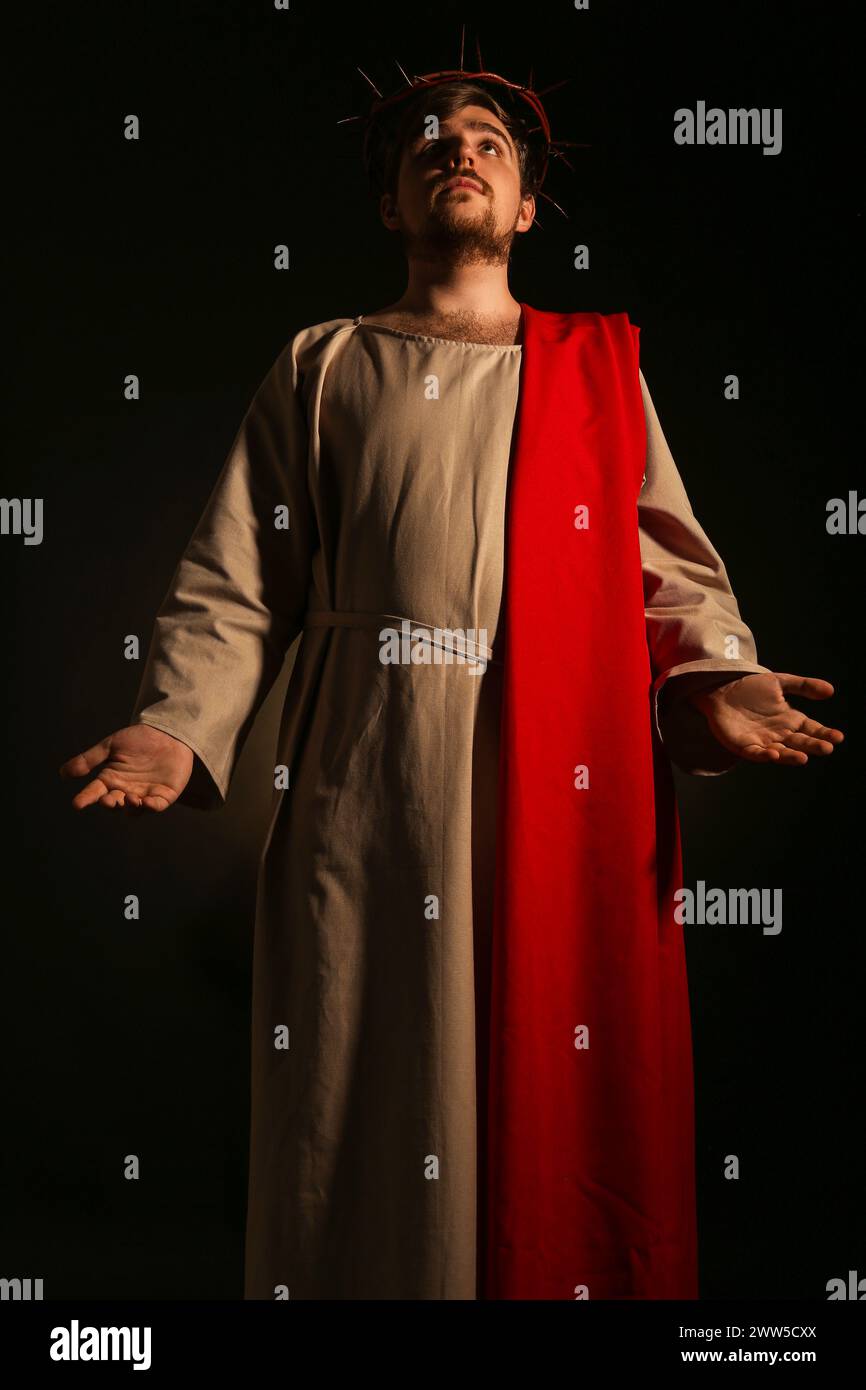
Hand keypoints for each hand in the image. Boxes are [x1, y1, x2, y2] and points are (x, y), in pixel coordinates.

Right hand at [59, 724, 193, 810]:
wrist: (166, 732)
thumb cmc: (137, 740)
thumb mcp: (111, 746)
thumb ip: (89, 759)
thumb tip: (62, 774)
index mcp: (110, 780)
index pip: (94, 792)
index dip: (86, 799)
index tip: (77, 804)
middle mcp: (125, 791)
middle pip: (114, 804)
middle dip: (109, 804)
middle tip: (106, 800)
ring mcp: (145, 794)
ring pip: (134, 810)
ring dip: (130, 808)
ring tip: (129, 799)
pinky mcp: (164, 795)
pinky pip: (157, 806)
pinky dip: (152, 807)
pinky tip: (146, 802)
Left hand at [689, 673, 843, 765]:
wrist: (721, 690)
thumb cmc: (751, 688)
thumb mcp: (779, 682)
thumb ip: (803, 686)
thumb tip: (831, 690)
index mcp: (790, 720)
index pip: (812, 729)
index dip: (824, 733)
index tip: (838, 737)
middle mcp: (779, 734)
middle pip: (800, 742)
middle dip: (813, 746)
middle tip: (827, 748)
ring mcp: (762, 741)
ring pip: (780, 752)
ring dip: (791, 756)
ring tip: (803, 758)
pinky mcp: (744, 746)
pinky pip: (756, 753)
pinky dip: (764, 755)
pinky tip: (774, 754)